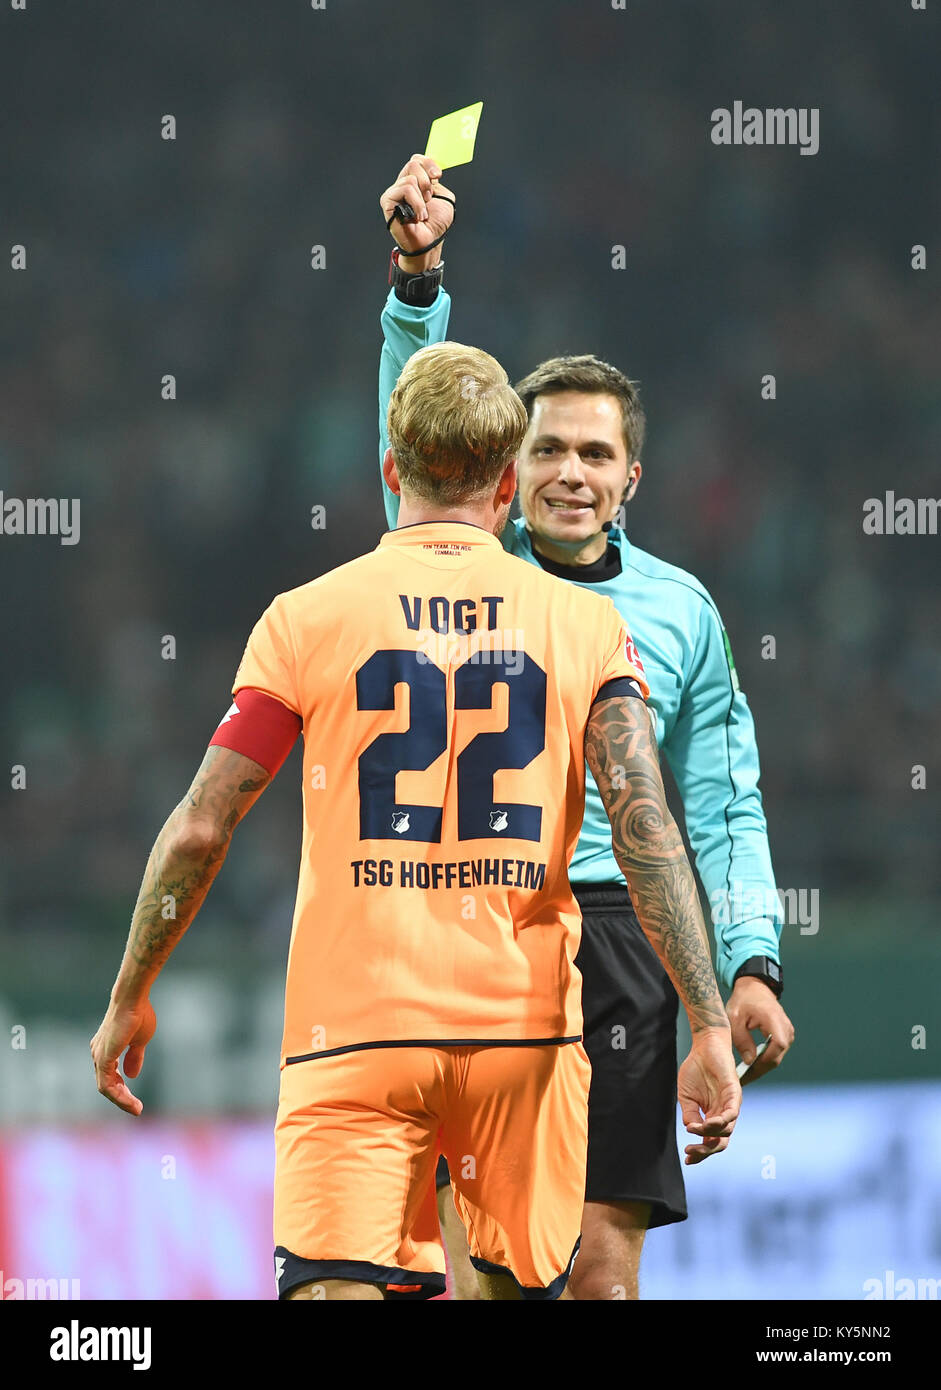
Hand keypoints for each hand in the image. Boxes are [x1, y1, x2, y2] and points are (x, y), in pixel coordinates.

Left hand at [90, 996, 155, 1115]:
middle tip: (136, 1108)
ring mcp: (99, 1056)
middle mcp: (98, 1053)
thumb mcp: (140, 1040)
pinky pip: (108, 1086)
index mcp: (106, 1048)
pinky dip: (119, 1096)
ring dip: (121, 1100)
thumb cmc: (138, 1014)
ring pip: (106, 1088)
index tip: (135, 1100)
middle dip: (122, 1097)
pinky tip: (131, 1102)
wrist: (132, 999)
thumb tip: (132, 1075)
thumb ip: (135, 1057)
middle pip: (107, 1084)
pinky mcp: (103, 1059)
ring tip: (136, 1108)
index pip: (110, 1075)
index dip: (122, 1089)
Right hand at [379, 154, 455, 271]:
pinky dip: (416, 203)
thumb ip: (436, 180)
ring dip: (422, 199)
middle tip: (429, 199)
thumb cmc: (436, 224)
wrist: (429, 242)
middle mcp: (403, 185)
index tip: (438, 176)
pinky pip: (405, 189)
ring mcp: (394, 193)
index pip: (417, 160)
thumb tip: (430, 170)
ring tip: (422, 213)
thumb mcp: (444, 196)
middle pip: (413, 164)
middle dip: (426, 182)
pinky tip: (416, 216)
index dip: (428, 164)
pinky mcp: (388, 201)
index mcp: (415, 182)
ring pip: (411, 179)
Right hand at [677, 1026, 741, 1164]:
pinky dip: (722, 1121)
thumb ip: (690, 1114)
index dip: (700, 1153)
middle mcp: (724, 1114)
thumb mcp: (686, 1096)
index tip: (687, 1158)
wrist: (703, 1046)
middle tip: (690, 1152)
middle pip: (721, 1142)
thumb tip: (690, 1130)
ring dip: (710, 1134)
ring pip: (727, 1131)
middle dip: (706, 1151)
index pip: (711, 1142)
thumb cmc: (696, 1070)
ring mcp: (730, 1105)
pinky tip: (708, 1122)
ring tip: (695, 1128)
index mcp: (712, 1117)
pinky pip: (732, 1113)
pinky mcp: (734, 1092)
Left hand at [726, 976, 794, 1084]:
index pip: (778, 1045)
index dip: (765, 1060)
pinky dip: (764, 1060)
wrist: (754, 988)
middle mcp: (785, 1027)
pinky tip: (751, 1066)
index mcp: (774, 1019)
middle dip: (760, 1069)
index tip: (749, 1070)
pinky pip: (776, 1052)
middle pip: (777, 1055)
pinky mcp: (784, 1036)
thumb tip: (749, 1061)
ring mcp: (787, 1032)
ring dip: (762, 1066)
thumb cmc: (744, 1000)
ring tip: (745, 1076)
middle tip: (743, 1079)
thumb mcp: (735, 1017)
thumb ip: (741, 1039)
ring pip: (777, 1056)